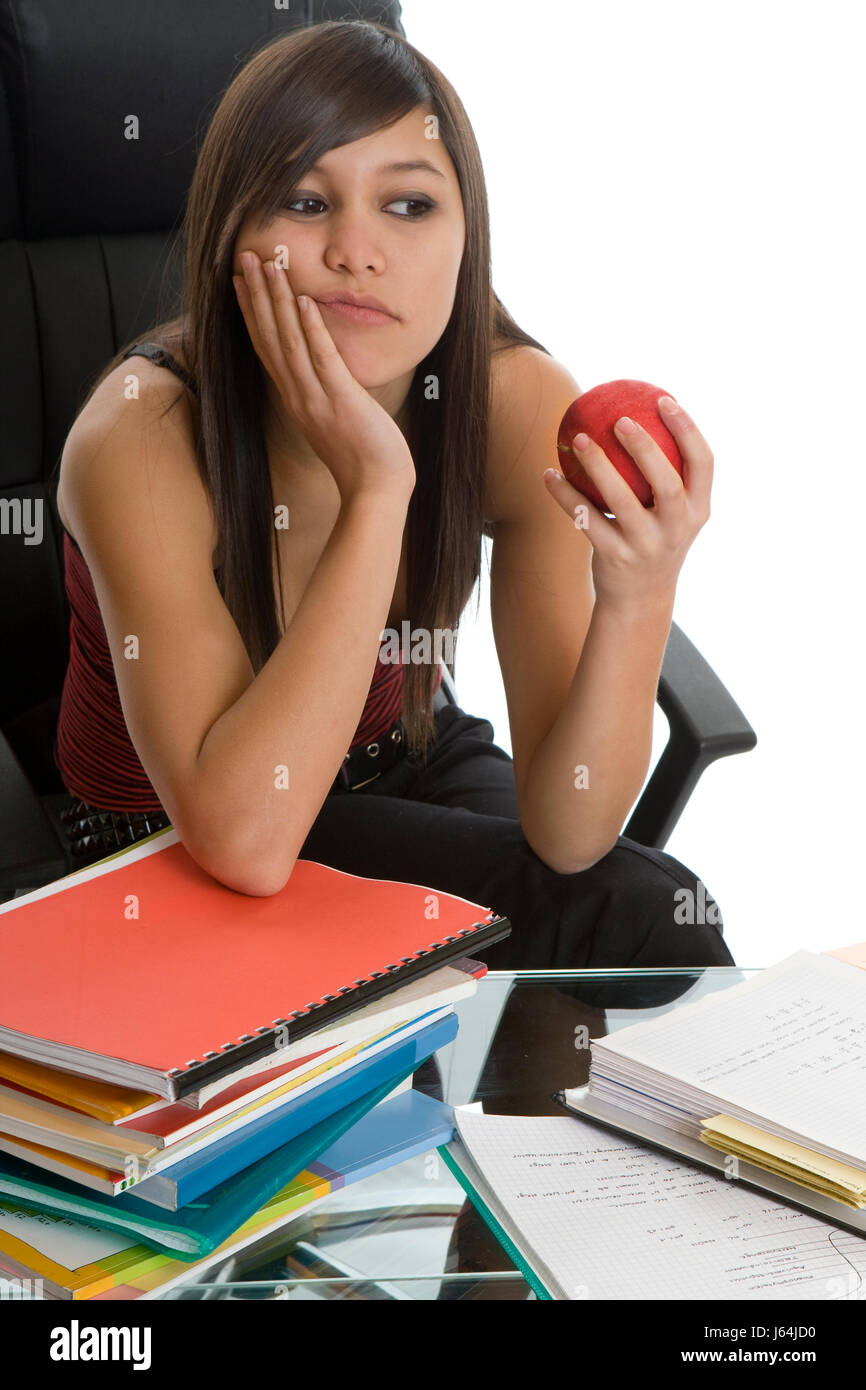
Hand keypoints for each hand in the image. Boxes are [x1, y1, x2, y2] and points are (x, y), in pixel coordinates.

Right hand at [232, 251, 415, 504]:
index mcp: (296, 400)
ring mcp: (316, 398)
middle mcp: (298, 396)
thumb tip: (323, 378)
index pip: (266, 349)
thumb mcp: (335, 423)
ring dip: (276, 301)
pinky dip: (311, 328)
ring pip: (289, 341)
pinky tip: (303, 300)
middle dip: (255, 295)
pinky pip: (322, 358)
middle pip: (268, 338)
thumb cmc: (362, 461)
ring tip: (267, 265)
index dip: (251, 313)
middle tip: (244, 258)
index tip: (239, 283)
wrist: (375, 491)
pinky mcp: (341, 401)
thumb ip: (323, 397)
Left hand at [543, 397, 712, 611]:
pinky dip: (565, 495)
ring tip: (577, 439)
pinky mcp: (616, 557)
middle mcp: (677, 529)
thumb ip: (668, 474)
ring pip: (621, 501)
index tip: (664, 400)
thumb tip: (640, 413)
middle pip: (666, 483)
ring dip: (597, 466)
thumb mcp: (674, 513)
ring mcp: (647, 546)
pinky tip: (549, 473)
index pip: (704, 463)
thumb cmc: (654, 539)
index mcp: (698, 510)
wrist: (640, 599)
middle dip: (645, 448)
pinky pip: (586, 519)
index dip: (687, 430)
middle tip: (619, 420)